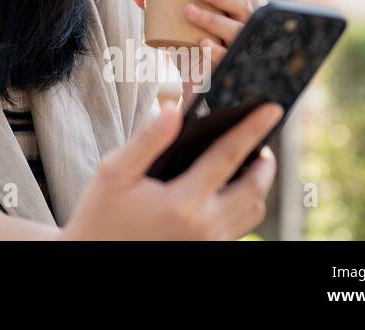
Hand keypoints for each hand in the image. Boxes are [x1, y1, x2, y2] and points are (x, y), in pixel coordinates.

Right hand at [61, 101, 282, 240]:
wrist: (93, 256)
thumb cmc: (100, 215)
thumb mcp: (113, 172)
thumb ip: (146, 140)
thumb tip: (174, 109)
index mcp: (182, 203)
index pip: (228, 156)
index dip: (251, 129)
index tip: (271, 109)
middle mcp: (204, 227)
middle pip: (254, 189)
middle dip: (265, 162)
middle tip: (262, 141)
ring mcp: (209, 244)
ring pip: (253, 212)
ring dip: (259, 186)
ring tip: (249, 165)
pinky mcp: (207, 254)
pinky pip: (241, 230)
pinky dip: (245, 207)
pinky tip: (229, 192)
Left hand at [133, 0, 260, 68]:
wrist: (192, 76)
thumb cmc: (189, 37)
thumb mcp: (175, 18)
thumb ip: (158, 4)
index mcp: (235, 4)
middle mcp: (243, 22)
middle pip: (242, 3)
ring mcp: (239, 44)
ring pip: (236, 29)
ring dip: (212, 18)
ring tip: (187, 10)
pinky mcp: (230, 65)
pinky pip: (229, 57)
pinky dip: (216, 50)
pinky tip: (203, 42)